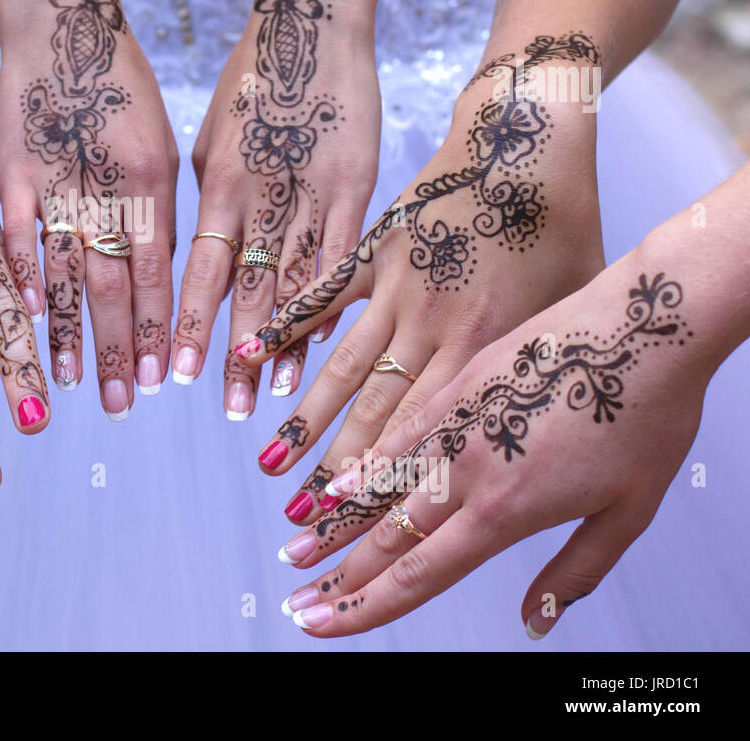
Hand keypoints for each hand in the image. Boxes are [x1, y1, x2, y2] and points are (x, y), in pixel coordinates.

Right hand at [0, 0, 178, 419]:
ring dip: (71, 332)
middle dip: (119, 351)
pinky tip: (30, 317)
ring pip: (68, 270)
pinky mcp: (13, 168)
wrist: (64, 20)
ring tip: (67, 384)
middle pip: (116, 286)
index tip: (160, 380)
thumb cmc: (120, 84)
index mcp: (152, 183)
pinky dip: (23, 274)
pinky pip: (17, 231)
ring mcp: (58, 180)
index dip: (159, 331)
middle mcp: (110, 188)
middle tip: (118, 404)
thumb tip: (158, 280)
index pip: (158, 274)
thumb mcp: (159, 144)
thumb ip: (156, 213)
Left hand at [175, 0, 379, 417]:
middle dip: (238, 354)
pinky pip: (344, 252)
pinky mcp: (359, 182)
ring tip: (277, 396)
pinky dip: (332, 298)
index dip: (191, 325)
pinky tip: (325, 340)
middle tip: (231, 409)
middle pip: (248, 290)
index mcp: (221, 182)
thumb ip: (209, 202)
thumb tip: (199, 261)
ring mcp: (315, 191)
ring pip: (296, 282)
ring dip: (285, 343)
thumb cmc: (249, 81)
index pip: (201, 270)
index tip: (179, 375)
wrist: (311, 20)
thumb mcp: (211, 139)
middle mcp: (265, 194)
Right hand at [237, 34, 606, 522]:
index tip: (354, 524)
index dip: (389, 481)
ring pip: (341, 367)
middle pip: (376, 414)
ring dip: (305, 419)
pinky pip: (321, 295)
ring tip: (269, 463)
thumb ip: (528, 363)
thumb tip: (509, 414)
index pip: (429, 431)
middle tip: (302, 518)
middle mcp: (432, 327)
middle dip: (338, 473)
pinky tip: (248, 354)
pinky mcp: (371, 249)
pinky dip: (285, 326)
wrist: (527, 141)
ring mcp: (394, 288)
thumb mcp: (566, 305)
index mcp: (483, 346)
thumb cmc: (562, 224)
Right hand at [275, 264, 704, 637]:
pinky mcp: (456, 374)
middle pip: (387, 532)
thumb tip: (537, 621)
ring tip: (296, 537)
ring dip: (334, 516)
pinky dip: (362, 455)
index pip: (420, 573)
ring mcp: (455, 415)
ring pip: (379, 477)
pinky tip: (339, 473)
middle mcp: (467, 465)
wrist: (646, 320)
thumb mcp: (632, 509)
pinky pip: (395, 422)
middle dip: (338, 573)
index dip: (365, 606)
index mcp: (507, 507)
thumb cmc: (649, 412)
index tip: (320, 625)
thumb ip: (576, 571)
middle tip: (297, 597)